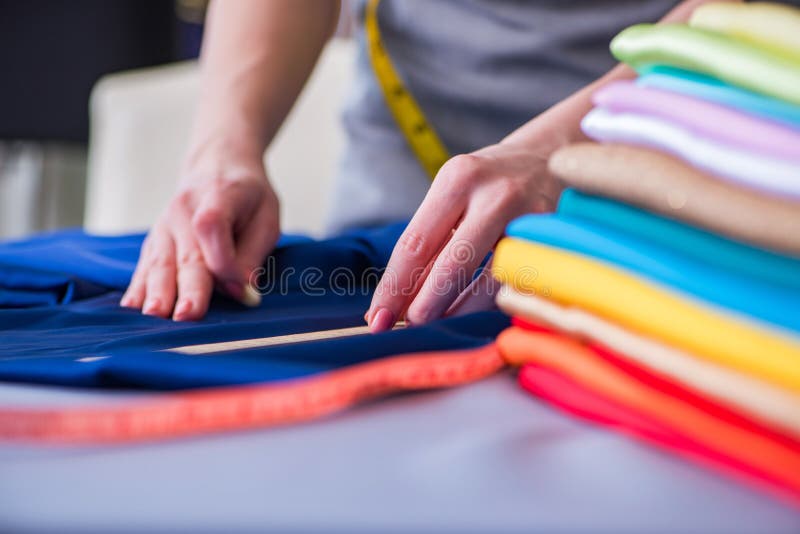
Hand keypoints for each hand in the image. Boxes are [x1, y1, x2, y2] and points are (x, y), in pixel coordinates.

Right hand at [120, 154, 279, 320]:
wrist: (216, 165)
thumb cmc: (248, 196)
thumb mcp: (266, 217)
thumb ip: (253, 254)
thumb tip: (241, 291)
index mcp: (217, 196)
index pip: (213, 228)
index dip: (225, 261)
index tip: (240, 289)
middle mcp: (183, 210)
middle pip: (186, 254)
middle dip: (187, 288)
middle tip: (187, 315)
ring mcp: (164, 226)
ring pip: (160, 263)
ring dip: (157, 292)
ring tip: (155, 316)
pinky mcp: (154, 241)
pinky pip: (144, 266)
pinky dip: (138, 287)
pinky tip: (132, 308)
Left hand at [365, 141, 561, 331]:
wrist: (552, 156)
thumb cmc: (489, 185)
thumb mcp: (454, 196)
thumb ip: (429, 243)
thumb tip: (395, 303)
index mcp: (458, 180)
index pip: (415, 244)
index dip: (393, 288)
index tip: (375, 320)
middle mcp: (496, 196)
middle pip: (452, 267)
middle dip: (424, 308)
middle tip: (407, 332)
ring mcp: (531, 220)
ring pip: (488, 286)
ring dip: (457, 315)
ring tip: (438, 329)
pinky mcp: (555, 244)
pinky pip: (515, 289)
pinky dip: (489, 309)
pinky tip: (472, 317)